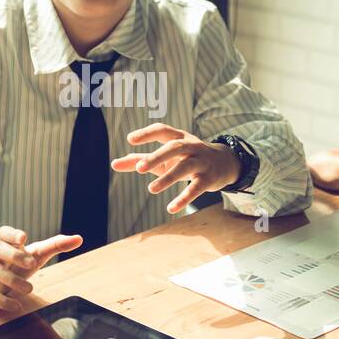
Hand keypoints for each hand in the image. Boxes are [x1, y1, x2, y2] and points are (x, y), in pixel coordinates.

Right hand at [0, 226, 82, 311]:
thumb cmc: (16, 265)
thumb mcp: (35, 255)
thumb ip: (55, 245)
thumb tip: (79, 238)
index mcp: (6, 244)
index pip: (3, 233)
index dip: (11, 234)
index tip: (23, 239)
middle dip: (14, 255)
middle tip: (32, 263)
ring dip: (12, 279)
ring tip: (30, 289)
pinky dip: (2, 300)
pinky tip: (17, 306)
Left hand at [110, 123, 242, 213]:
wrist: (224, 163)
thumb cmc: (186, 157)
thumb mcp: (164, 157)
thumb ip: (140, 159)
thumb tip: (114, 164)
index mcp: (178, 137)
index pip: (162, 130)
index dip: (147, 134)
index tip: (130, 139)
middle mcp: (191, 146)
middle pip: (174, 147)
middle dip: (157, 156)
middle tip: (139, 168)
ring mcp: (201, 161)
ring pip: (185, 167)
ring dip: (168, 178)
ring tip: (151, 189)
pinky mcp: (209, 178)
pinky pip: (197, 189)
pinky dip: (184, 199)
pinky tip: (171, 208)